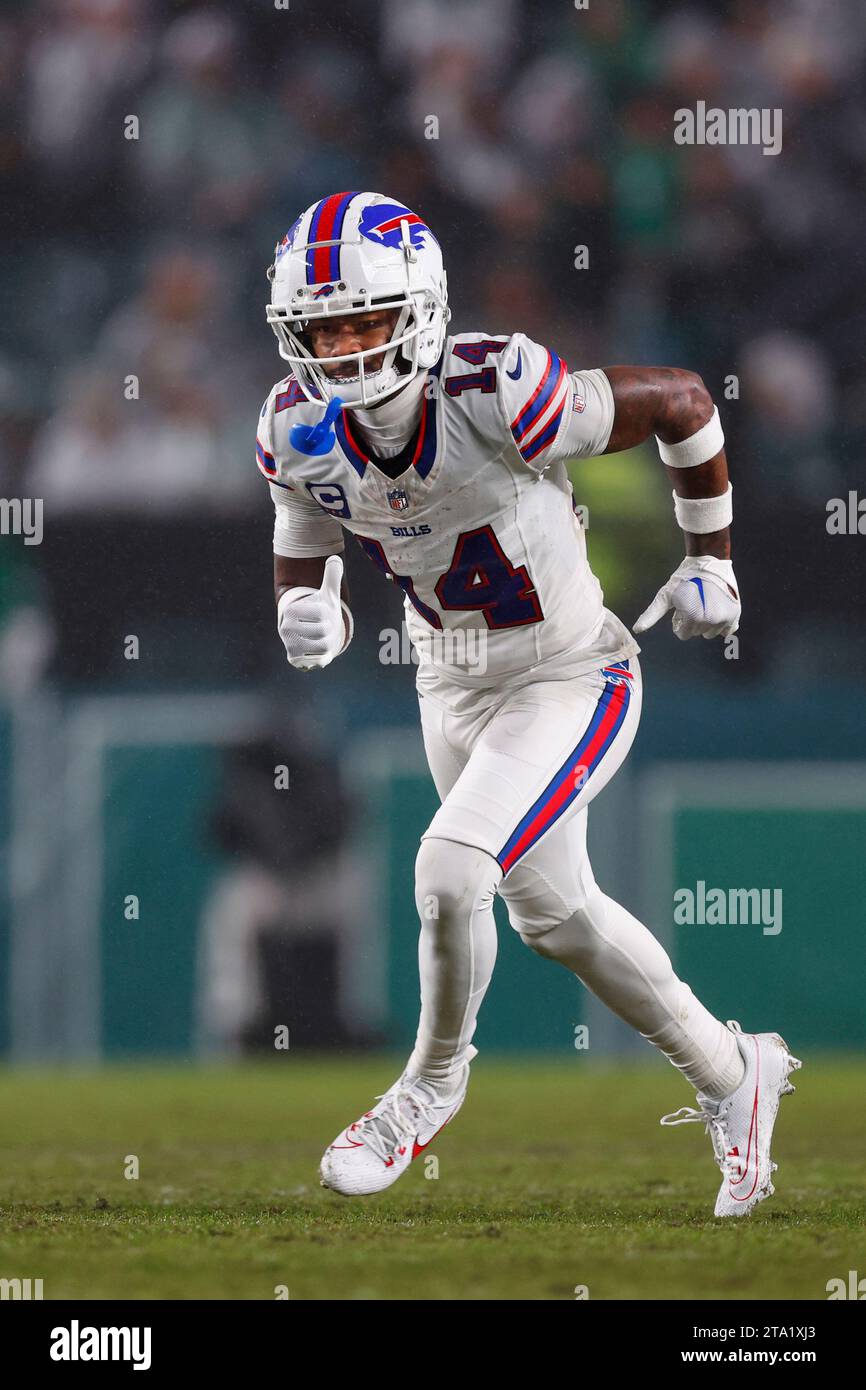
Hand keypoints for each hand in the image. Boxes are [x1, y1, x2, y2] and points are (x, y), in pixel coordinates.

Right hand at [277, 554, 349, 669]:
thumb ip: (332, 575)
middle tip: (324, 627)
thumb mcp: (328, 592)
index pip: (322, 613)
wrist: (310, 632)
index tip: (322, 613)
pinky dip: (325, 655)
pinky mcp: (295, 659)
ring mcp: (289, 644)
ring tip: (322, 637)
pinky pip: (320, 660)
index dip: (329, 614)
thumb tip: (335, 559)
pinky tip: (319, 649)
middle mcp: (285, 628)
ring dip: (330, 642)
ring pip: (325, 646)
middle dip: (330, 629)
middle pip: (324, 631)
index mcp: (291, 609)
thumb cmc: (321, 610)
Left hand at [634, 556, 740, 640]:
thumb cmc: (684, 579)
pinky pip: (728, 631)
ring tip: (703, 603)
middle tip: (693, 602)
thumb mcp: (665, 596)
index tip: (681, 607)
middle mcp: (711, 620)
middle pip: (697, 633)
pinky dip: (722, 624)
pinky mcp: (735, 613)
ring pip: (711, 633)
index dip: (679, 621)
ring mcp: (725, 617)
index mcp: (693, 617)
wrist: (708, 561)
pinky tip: (717, 609)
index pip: (683, 634)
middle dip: (692, 621)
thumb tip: (637, 630)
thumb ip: (651, 615)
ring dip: (706, 623)